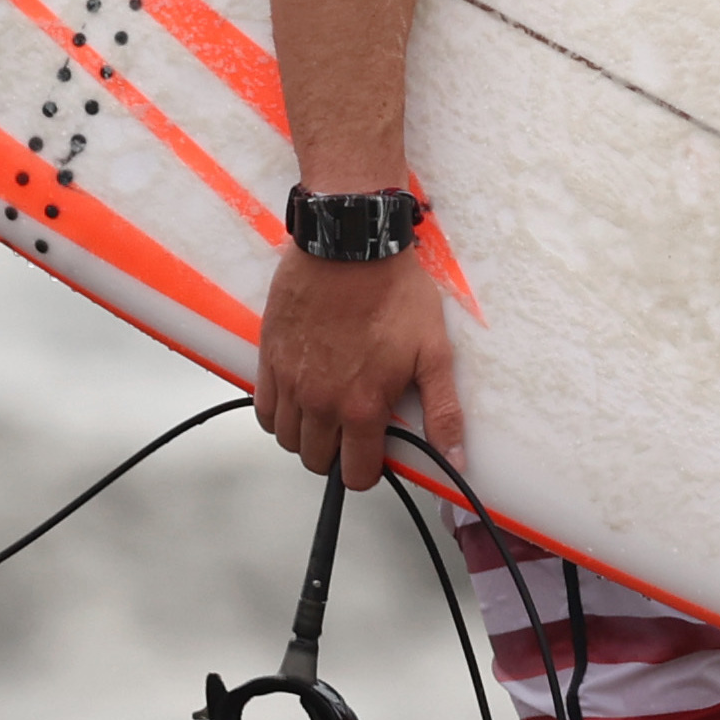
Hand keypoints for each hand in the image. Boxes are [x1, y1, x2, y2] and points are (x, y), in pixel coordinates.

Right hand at [256, 246, 458, 492]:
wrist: (350, 245)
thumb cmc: (393, 292)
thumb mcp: (433, 352)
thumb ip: (442, 411)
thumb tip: (455, 458)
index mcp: (361, 406)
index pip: (355, 474)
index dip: (368, 470)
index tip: (374, 453)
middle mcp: (320, 401)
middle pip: (316, 461)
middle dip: (336, 455)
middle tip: (352, 431)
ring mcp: (290, 381)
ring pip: (287, 439)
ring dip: (307, 436)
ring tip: (327, 413)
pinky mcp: (269, 357)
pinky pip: (264, 409)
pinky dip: (279, 413)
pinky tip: (299, 397)